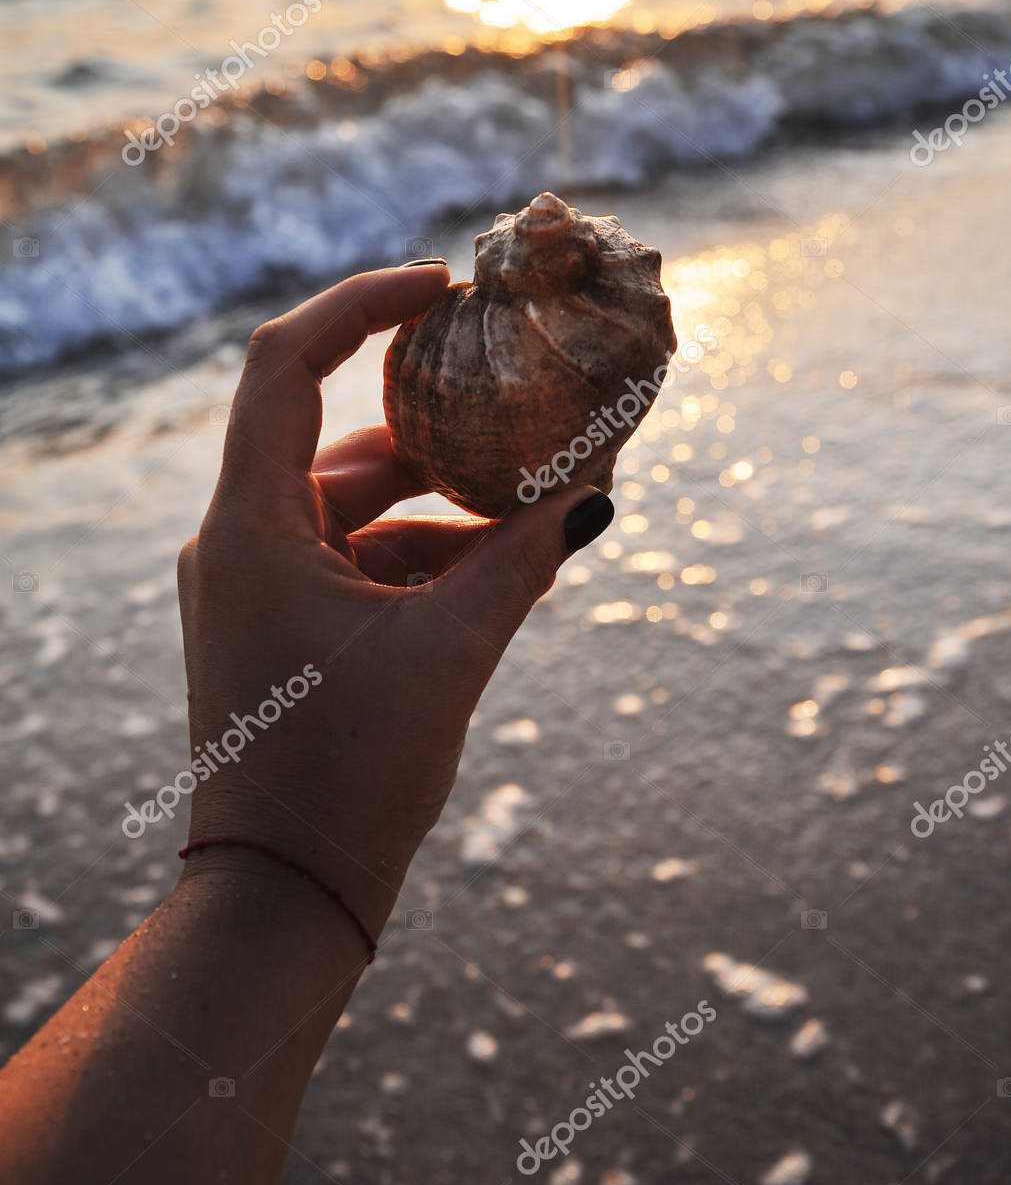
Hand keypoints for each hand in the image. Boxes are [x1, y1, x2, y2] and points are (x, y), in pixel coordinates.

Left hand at [176, 262, 612, 937]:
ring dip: (441, 511)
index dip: (360, 304)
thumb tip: (596, 490)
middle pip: (339, 443)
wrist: (286, 897)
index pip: (286, 364)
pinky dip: (422, 559)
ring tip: (533, 516)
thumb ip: (523, 561)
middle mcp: (240, 542)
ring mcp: (256, 587)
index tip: (441, 287)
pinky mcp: (279, 628)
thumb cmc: (350, 776)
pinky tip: (499, 575)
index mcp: (252, 526)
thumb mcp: (451, 653)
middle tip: (519, 406)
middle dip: (436, 433)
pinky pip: (356, 563)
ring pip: (356, 511)